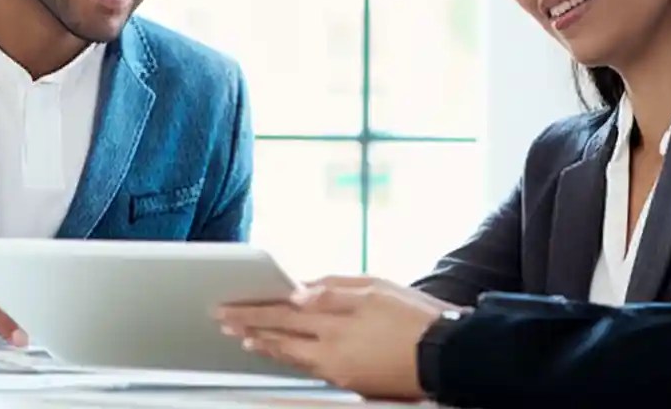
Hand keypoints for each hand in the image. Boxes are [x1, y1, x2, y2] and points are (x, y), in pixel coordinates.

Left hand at [215, 275, 448, 400]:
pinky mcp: (351, 383)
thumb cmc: (415, 316)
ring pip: (293, 357)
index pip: (281, 314)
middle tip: (223, 323)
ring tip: (245, 340)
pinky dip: (292, 358)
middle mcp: (332, 350)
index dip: (252, 311)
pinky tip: (284, 353)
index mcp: (336, 322)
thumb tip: (297, 292)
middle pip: (281, 338)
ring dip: (267, 347)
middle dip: (250, 329)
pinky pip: (312, 369)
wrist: (447, 354)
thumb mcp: (374, 288)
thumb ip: (332, 289)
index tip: (227, 308)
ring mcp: (340, 371)